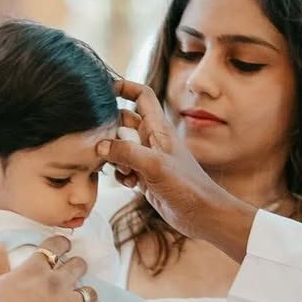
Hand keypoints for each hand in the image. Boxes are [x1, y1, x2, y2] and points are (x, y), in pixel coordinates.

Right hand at [0, 236, 96, 301]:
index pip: (54, 246)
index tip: (64, 246)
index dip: (62, 244)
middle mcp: (56, 284)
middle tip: (74, 272)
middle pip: (78, 266)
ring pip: (90, 293)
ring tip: (79, 300)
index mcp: (34, 271)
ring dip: (85, 295)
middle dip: (77, 267)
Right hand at [97, 79, 251, 249]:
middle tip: (101, 144)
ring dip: (114, 157)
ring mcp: (148, 158)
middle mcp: (152, 139)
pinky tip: (130, 184)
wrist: (201, 214)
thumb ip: (126, 153)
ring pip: (120, 147)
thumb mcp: (154, 166)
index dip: (124, 87)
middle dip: (110, 130)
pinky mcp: (145, 176)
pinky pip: (124, 168)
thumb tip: (100, 146)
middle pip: (124, 121)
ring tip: (124, 170)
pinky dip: (121, 174)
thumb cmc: (187, 187)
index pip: (141, 96)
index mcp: (158, 128)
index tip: (104, 88)